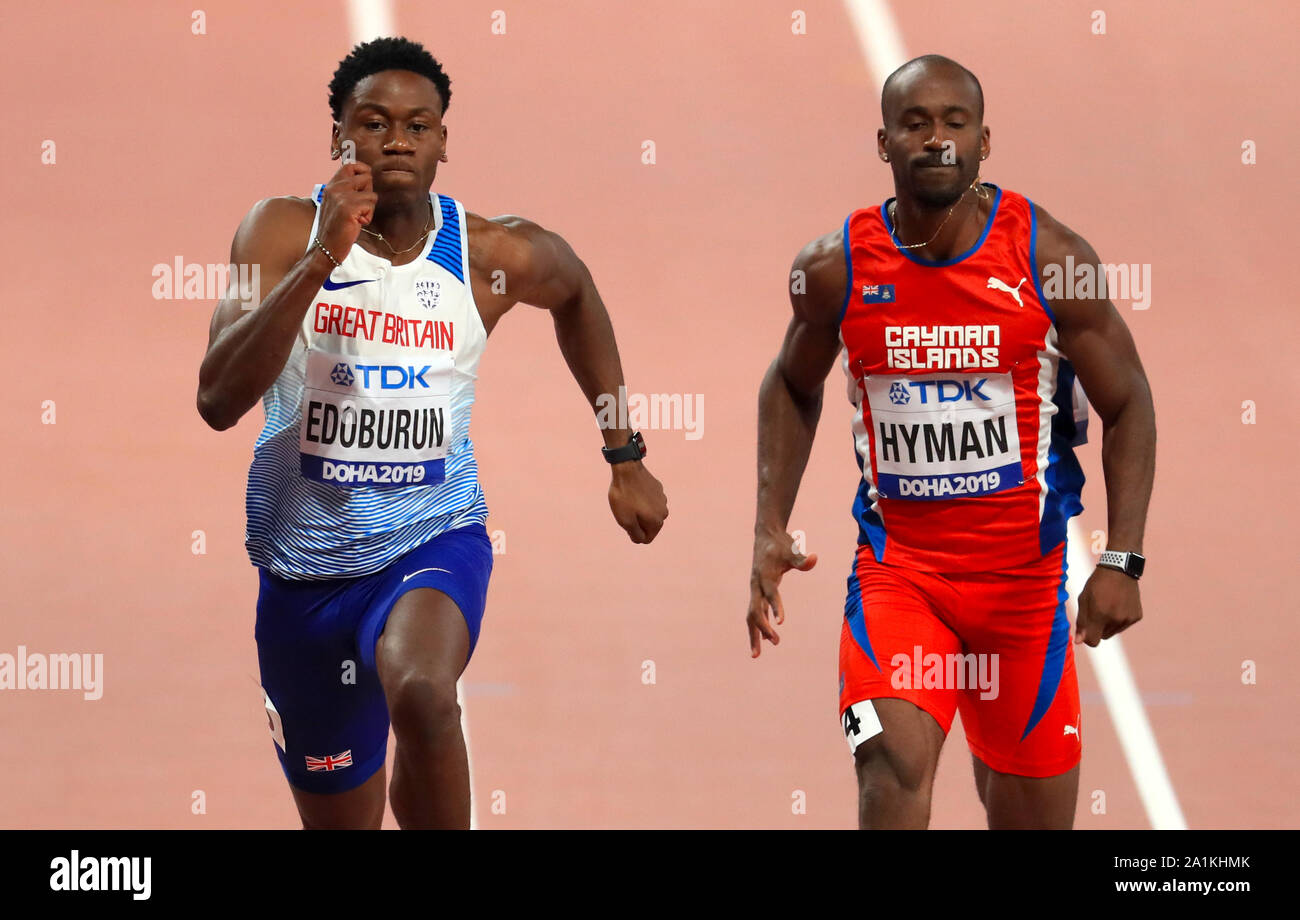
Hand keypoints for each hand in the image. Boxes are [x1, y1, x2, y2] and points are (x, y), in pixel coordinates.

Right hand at [317, 162, 377, 260]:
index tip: (364, 185)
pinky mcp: (348, 208)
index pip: (350, 165)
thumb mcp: (337, 204)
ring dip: (369, 208)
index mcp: (331, 186)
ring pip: (371, 194)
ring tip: (357, 217)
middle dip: (369, 192)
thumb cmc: (335, 228)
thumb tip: (365, 177)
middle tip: (360, 207)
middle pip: (366, 177)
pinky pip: (370, 206)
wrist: (326, 247)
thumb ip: (346, 190)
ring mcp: (341, 197)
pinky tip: (357, 223)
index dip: (363, 171)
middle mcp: (335, 188)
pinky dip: (368, 217)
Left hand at [607, 461, 666, 543]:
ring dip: (640, 511)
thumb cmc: (624, 497)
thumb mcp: (625, 521)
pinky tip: (634, 491)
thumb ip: (635, 534)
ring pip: (649, 513)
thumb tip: (641, 540)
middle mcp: (664, 513)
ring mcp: (663, 500)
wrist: (627, 470)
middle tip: (626, 510)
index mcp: (656, 522)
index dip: (633, 533)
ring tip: (630, 500)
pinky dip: (642, 500)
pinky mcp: (659, 490)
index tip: (626, 520)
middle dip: (637, 522)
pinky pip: (650, 501)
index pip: (646, 539)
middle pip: (648, 526)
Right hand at [747, 529, 816, 657]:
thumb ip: (802, 559)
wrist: (765, 535)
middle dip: (762, 628)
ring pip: (751, 616)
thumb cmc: (781, 544)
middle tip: (776, 642)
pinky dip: (758, 627)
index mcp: (764, 576)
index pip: (770, 595)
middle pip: (755, 611)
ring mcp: (755, 590)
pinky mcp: (758, 592)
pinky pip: (756, 613)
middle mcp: (756, 585)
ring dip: (755, 635)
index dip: (775, 608)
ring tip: (757, 655)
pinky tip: (763, 640)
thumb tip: (814, 559)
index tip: (781, 624)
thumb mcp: (793, 549)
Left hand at [1074, 566, 1141, 645]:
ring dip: (1108, 624)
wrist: (1120, 569)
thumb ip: (1081, 622)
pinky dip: (1120, 619)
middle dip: (1097, 628)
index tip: (1086, 629)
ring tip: (1108, 605)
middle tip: (1097, 609)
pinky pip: (1124, 625)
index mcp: (1100, 615)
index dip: (1087, 637)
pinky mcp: (1136, 616)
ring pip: (1113, 632)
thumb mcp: (1084, 599)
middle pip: (1102, 636)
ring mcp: (1128, 618)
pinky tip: (1118, 604)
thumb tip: (1079, 642)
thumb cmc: (1097, 584)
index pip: (1093, 642)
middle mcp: (1115, 619)